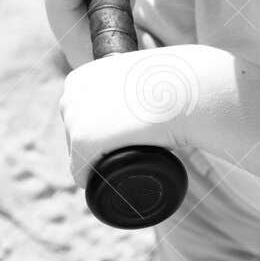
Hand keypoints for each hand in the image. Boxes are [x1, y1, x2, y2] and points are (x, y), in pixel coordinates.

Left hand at [57, 45, 217, 189]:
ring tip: (128, 159)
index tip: (124, 135)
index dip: (102, 131)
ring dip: (98, 162)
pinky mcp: (83, 140)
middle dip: (99, 147)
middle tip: (131, 147)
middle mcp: (71, 94)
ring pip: (79, 155)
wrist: (188, 87)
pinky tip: (111, 183)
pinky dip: (93, 183)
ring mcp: (75, 117)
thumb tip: (140, 98)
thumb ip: (132, 85)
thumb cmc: (176, 83)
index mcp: (82, 78)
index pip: (81, 117)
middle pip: (76, 135)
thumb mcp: (143, 78)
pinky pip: (80, 173)